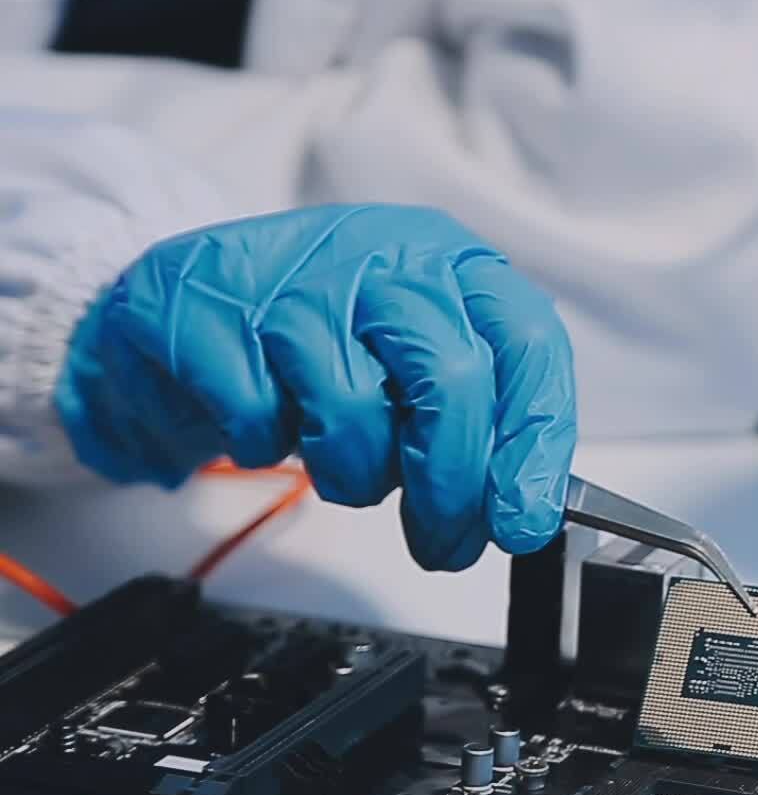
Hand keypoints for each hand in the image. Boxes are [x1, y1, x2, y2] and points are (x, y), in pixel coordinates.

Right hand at [56, 204, 576, 570]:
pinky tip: (267, 430)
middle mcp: (381, 254)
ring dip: (355, 474)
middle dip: (450, 483)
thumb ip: (477, 424)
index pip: (527, 344)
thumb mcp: (414, 370)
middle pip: (450, 376)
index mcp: (452, 264)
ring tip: (345, 470)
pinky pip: (256, 411)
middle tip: (442, 541)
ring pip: (353, 403)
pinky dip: (265, 446)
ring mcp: (290, 274)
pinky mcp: (205, 308)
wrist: (186, 309)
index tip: (523, 520)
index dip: (534, 442)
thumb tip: (520, 507)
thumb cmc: (322, 345)